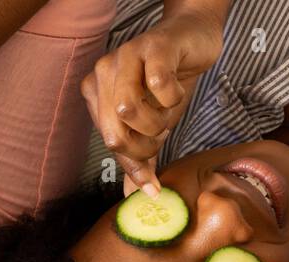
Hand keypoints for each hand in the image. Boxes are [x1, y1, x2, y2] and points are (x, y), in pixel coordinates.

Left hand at [81, 6, 224, 195]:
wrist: (192, 39)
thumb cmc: (168, 82)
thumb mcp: (153, 124)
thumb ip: (141, 157)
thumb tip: (134, 196)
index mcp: (96, 93)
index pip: (110, 143)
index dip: (135, 165)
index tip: (153, 184)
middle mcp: (103, 73)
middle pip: (115, 134)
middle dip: (146, 146)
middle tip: (163, 135)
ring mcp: (125, 57)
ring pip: (130, 112)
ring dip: (159, 121)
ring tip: (168, 108)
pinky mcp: (152, 47)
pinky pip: (158, 86)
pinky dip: (174, 96)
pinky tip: (177, 87)